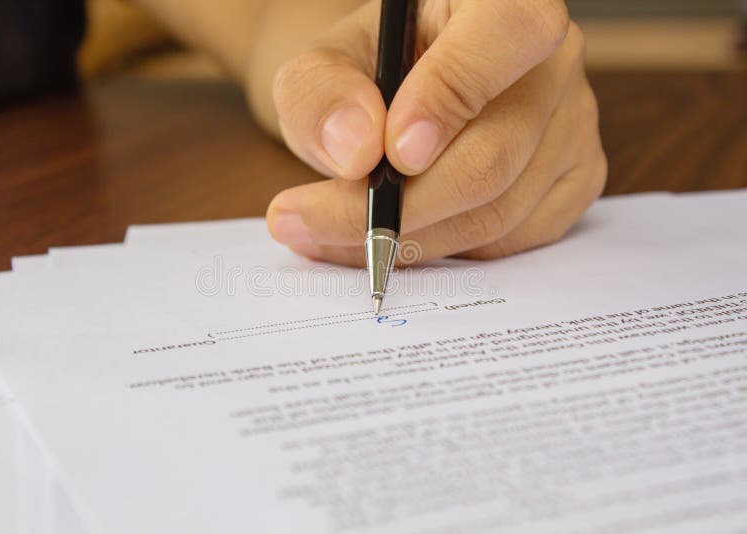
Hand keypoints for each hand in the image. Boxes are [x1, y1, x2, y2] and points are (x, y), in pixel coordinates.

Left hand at [266, 0, 606, 264]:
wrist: (400, 99)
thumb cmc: (366, 73)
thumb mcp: (320, 67)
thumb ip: (321, 95)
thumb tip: (356, 149)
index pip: (507, 35)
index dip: (449, 98)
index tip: (389, 154)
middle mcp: (556, 59)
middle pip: (492, 158)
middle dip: (395, 208)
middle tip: (309, 220)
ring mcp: (573, 124)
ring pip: (496, 213)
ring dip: (405, 239)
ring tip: (326, 232)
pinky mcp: (573, 179)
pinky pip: (509, 239)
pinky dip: (442, 250)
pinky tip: (392, 234)